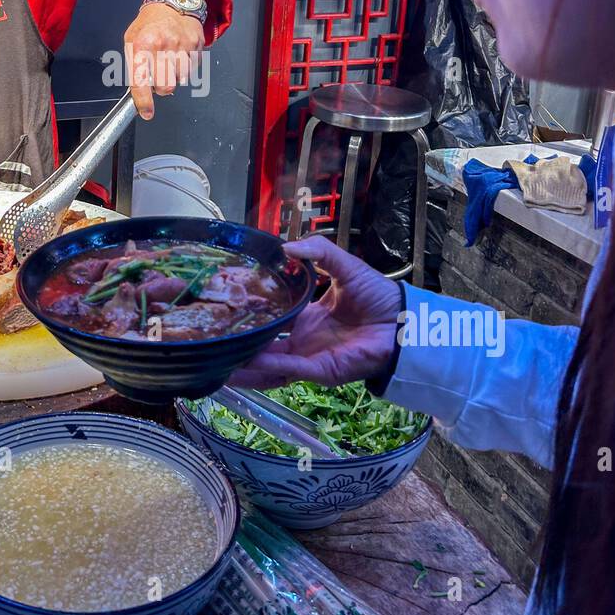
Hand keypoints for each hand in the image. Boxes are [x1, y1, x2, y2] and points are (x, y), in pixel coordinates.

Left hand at [122, 4, 203, 119]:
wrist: (172, 2)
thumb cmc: (150, 23)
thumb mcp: (131, 39)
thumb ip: (133, 64)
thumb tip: (136, 91)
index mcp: (143, 44)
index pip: (142, 80)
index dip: (144, 100)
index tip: (146, 112)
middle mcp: (163, 45)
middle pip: (166, 86)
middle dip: (161, 88)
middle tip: (158, 78)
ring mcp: (182, 45)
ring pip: (181, 79)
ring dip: (174, 77)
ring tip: (169, 63)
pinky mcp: (197, 45)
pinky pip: (192, 69)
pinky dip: (185, 68)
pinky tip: (179, 55)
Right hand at [230, 234, 401, 389]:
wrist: (403, 320)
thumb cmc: (377, 295)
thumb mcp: (343, 265)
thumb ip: (317, 251)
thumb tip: (286, 244)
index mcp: (306, 318)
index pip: (271, 320)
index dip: (250, 316)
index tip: (226, 309)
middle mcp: (304, 340)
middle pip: (264, 347)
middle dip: (240, 347)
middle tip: (211, 341)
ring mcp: (310, 358)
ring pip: (270, 366)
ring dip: (246, 366)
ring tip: (218, 363)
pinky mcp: (320, 371)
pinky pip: (290, 370)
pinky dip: (269, 367)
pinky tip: (248, 363)